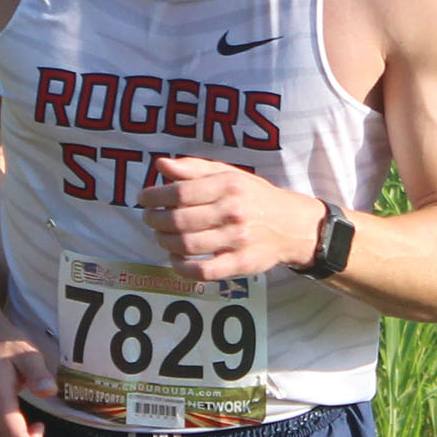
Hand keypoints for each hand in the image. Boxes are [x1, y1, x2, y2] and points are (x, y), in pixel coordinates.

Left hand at [138, 155, 320, 279]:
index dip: (154, 196)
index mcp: (229, 186)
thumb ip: (194, 169)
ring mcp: (238, 240)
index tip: (143, 199)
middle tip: (150, 219)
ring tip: (161, 236)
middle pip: (179, 220)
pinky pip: (202, 271)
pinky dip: (181, 267)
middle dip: (155, 220)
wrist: (293, 224)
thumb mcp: (229, 174)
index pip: (180, 192)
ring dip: (164, 241)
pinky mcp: (241, 263)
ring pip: (186, 245)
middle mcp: (234, 212)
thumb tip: (161, 165)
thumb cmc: (254, 197)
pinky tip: (175, 258)